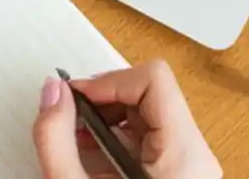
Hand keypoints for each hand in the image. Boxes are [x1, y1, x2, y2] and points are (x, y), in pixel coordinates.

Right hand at [33, 61, 221, 178]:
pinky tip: (94, 158)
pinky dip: (116, 137)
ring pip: (147, 111)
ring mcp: (190, 164)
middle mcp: (196, 155)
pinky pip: (149, 134)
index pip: (154, 78)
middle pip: (149, 91)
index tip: (77, 95)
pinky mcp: (180, 171)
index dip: (108, 81)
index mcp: (184, 156)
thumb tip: (53, 93)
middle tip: (71, 117)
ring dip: (106, 118)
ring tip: (78, 141)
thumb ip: (56, 137)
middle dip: (102, 100)